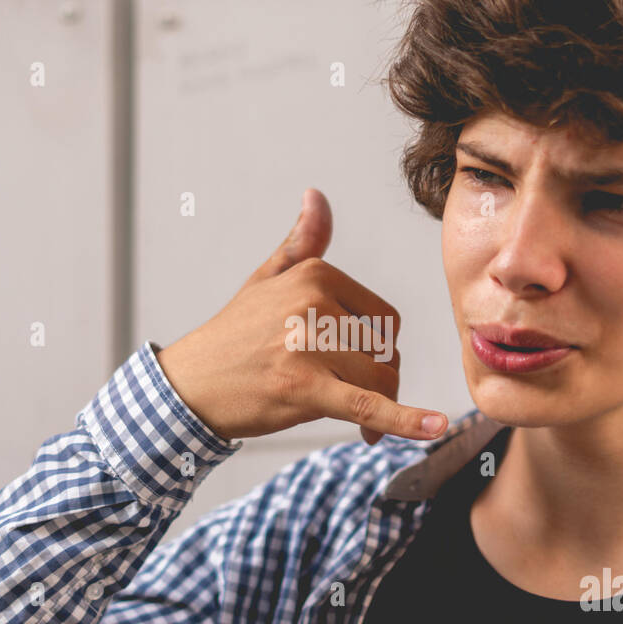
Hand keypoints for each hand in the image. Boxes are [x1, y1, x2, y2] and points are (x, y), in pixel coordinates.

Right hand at [155, 188, 447, 444]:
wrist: (189, 385)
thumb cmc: (233, 337)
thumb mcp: (266, 280)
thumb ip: (302, 243)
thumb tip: (317, 196)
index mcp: (315, 274)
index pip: (384, 319)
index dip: (378, 350)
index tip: (352, 368)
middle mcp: (314, 303)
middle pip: (385, 351)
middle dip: (376, 380)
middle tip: (346, 397)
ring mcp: (309, 346)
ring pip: (380, 380)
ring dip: (377, 409)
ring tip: (349, 419)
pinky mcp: (304, 388)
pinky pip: (368, 406)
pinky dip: (404, 421)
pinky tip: (434, 427)